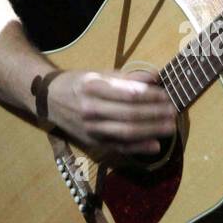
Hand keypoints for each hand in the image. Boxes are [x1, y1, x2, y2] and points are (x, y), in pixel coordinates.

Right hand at [45, 67, 176, 156]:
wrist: (49, 100)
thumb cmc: (79, 84)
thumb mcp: (99, 74)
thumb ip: (127, 77)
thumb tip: (154, 77)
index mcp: (92, 87)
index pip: (127, 94)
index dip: (150, 96)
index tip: (166, 95)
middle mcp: (90, 109)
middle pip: (129, 115)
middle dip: (154, 114)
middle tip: (173, 112)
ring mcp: (91, 128)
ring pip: (125, 132)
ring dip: (151, 131)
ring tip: (169, 127)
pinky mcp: (93, 142)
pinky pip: (118, 147)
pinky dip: (138, 148)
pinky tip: (155, 146)